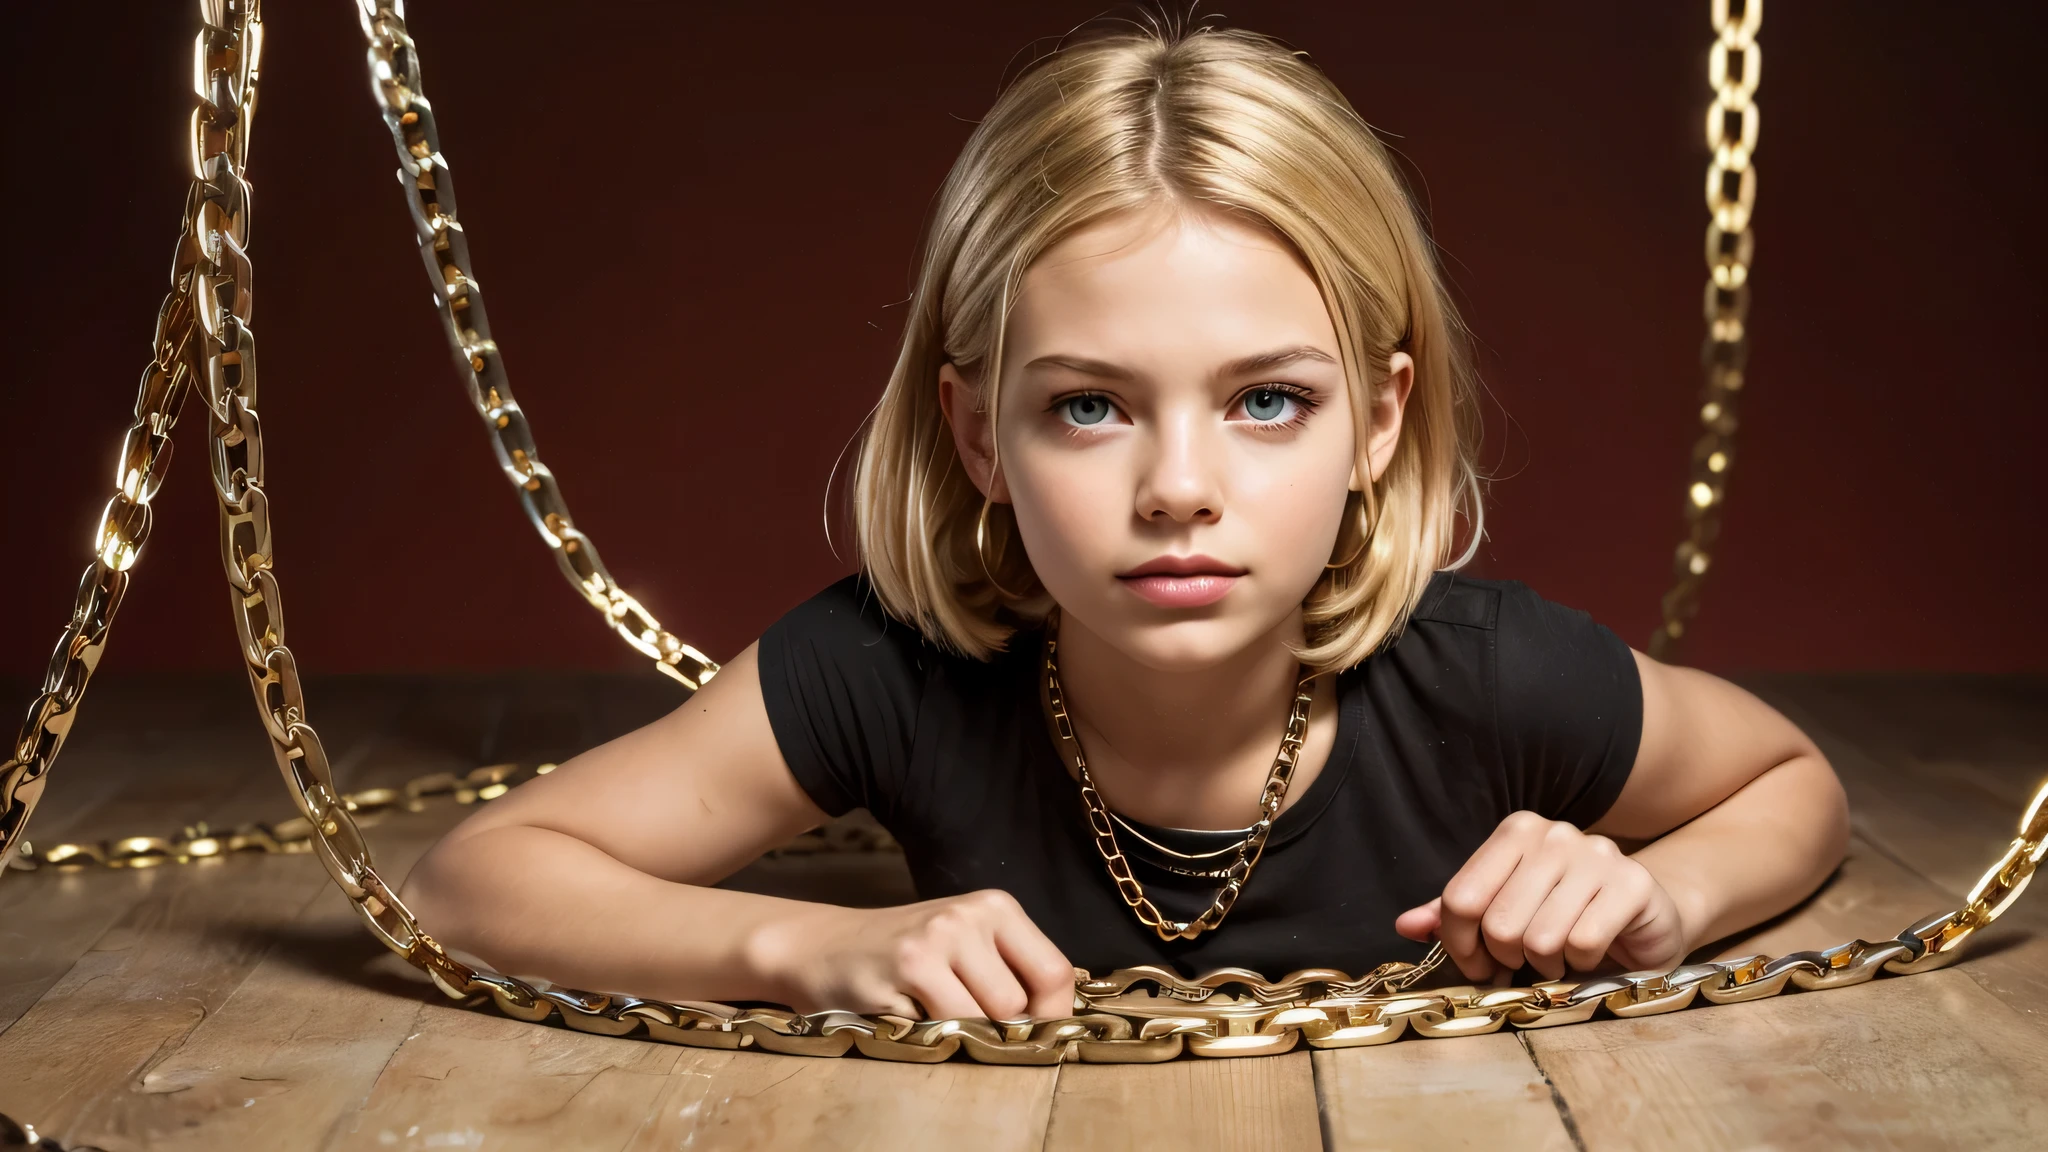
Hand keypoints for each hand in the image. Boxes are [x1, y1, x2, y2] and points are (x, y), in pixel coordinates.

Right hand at [746, 889, 1076, 1019]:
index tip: (1034, 1038)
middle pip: (1018, 1005)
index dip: (1051, 1017)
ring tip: (935, 1019)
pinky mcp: (900, 970)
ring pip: (982, 1022)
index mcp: (995, 907)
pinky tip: (906, 1016)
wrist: (822, 947)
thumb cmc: (906, 957)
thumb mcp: (967, 947)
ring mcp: (932, 940)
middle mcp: (967, 916)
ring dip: (963, 1038)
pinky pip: (940, 1029)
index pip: (1054, 973)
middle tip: (968, 1031)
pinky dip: (928, 1037)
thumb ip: (1011, 973)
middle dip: (999, 1032)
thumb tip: (1058, 1026)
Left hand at [1394, 811, 1689, 981]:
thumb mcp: (1504, 911)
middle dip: (1506, 958)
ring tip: (1559, 955)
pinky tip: (1589, 953)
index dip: (1461, 945)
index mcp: (1516, 831)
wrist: (1645, 918)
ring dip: (1546, 964)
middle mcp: (1555, 834)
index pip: (1460, 898)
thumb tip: (1405, 925)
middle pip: (1498, 923)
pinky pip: (1583, 943)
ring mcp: (1597, 854)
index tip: (1477, 963)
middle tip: (1524, 961)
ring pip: (1539, 937)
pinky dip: (1581, 963)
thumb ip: (1454, 917)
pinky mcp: (1633, 884)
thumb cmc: (1566, 916)